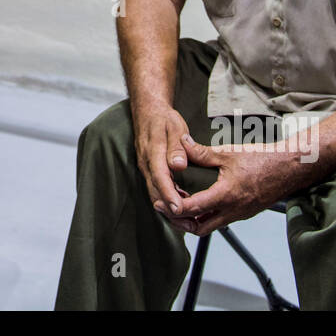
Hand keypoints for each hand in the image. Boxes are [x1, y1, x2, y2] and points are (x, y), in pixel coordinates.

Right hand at [132, 101, 192, 217]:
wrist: (147, 112)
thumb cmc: (163, 119)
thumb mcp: (175, 127)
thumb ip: (177, 147)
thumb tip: (179, 166)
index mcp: (153, 153)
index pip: (160, 178)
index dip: (169, 195)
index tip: (180, 209)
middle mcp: (146, 164)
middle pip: (155, 192)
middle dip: (170, 210)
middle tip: (188, 223)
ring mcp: (146, 168)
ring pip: (155, 193)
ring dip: (169, 207)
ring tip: (188, 220)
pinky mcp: (149, 170)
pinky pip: (156, 188)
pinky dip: (167, 199)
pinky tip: (182, 204)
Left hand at [164, 135, 300, 235]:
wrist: (289, 167)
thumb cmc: (262, 159)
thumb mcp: (227, 152)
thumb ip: (201, 152)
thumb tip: (181, 144)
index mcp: (226, 195)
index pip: (192, 209)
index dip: (173, 208)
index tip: (159, 202)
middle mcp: (233, 210)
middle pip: (199, 228)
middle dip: (179, 222)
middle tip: (166, 208)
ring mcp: (240, 214)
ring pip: (210, 226)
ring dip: (192, 220)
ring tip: (179, 204)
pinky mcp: (244, 212)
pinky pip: (220, 221)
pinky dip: (205, 216)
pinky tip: (198, 202)